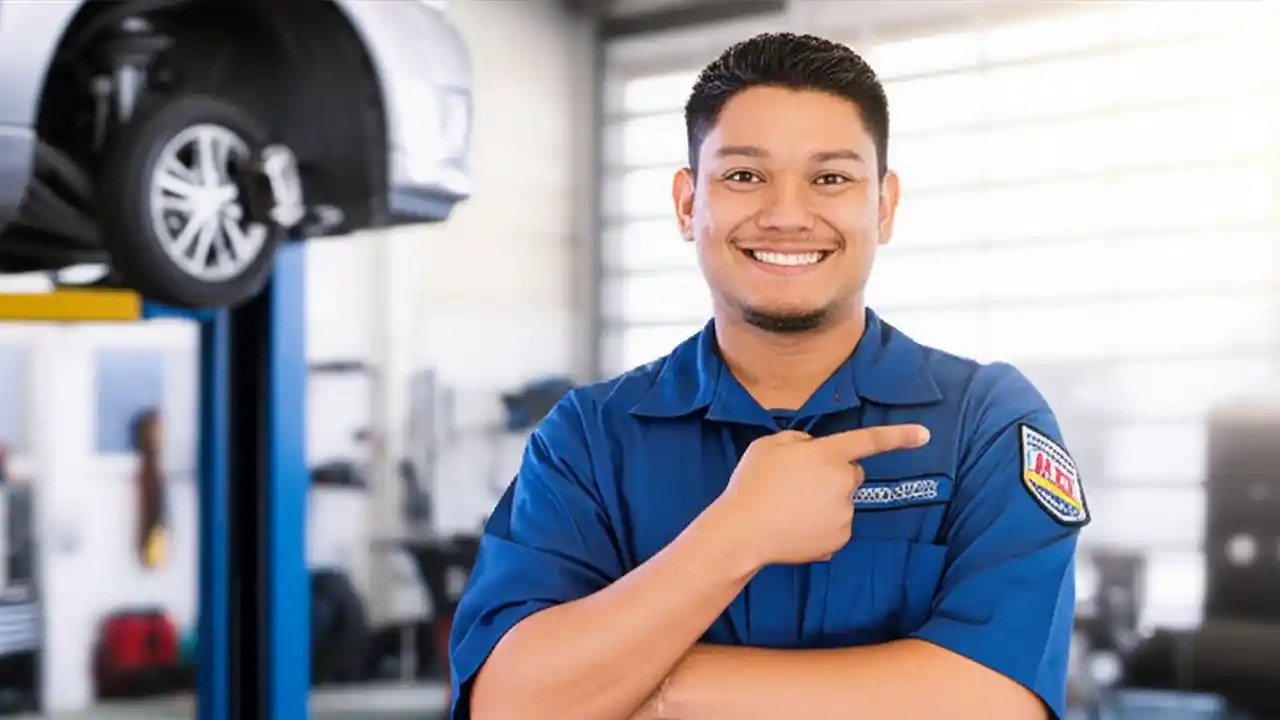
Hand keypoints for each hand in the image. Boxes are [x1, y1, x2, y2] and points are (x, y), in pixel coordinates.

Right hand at [714, 424, 930, 566]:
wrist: (742, 532)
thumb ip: (798, 441)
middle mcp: (843, 483)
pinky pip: (835, 527)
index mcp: (828, 454)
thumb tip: (812, 450)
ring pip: (841, 502)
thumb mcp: (768, 445)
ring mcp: (843, 514)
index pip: (870, 440)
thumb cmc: (752, 484)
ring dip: (823, 502)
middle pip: (851, 473)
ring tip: (789, 508)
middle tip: (799, 483)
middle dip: (834, 475)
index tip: (924, 434)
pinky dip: (819, 527)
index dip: (899, 436)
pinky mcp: (838, 540)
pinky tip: (794, 527)